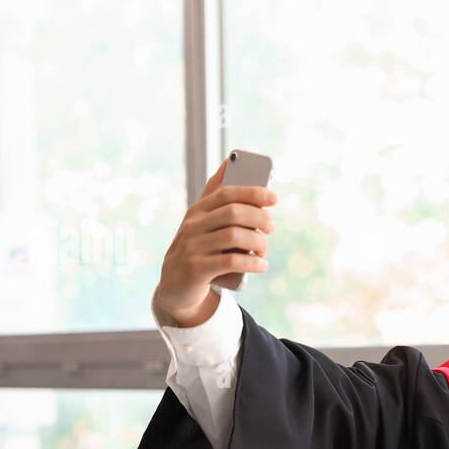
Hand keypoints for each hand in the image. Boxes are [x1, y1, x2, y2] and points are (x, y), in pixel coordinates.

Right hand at [154, 158, 277, 325]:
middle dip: (260, 219)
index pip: (226, 193)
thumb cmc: (198, 249)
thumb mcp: (202, 222)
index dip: (252, 192)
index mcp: (197, 211)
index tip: (273, 198)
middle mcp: (193, 226)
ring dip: (258, 243)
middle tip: (271, 228)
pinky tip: (261, 265)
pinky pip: (231, 262)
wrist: (175, 288)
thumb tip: (229, 161)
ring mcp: (193, 247)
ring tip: (264, 251)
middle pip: (234, 213)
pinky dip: (252, 263)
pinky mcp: (196, 270)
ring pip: (234, 237)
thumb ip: (215, 195)